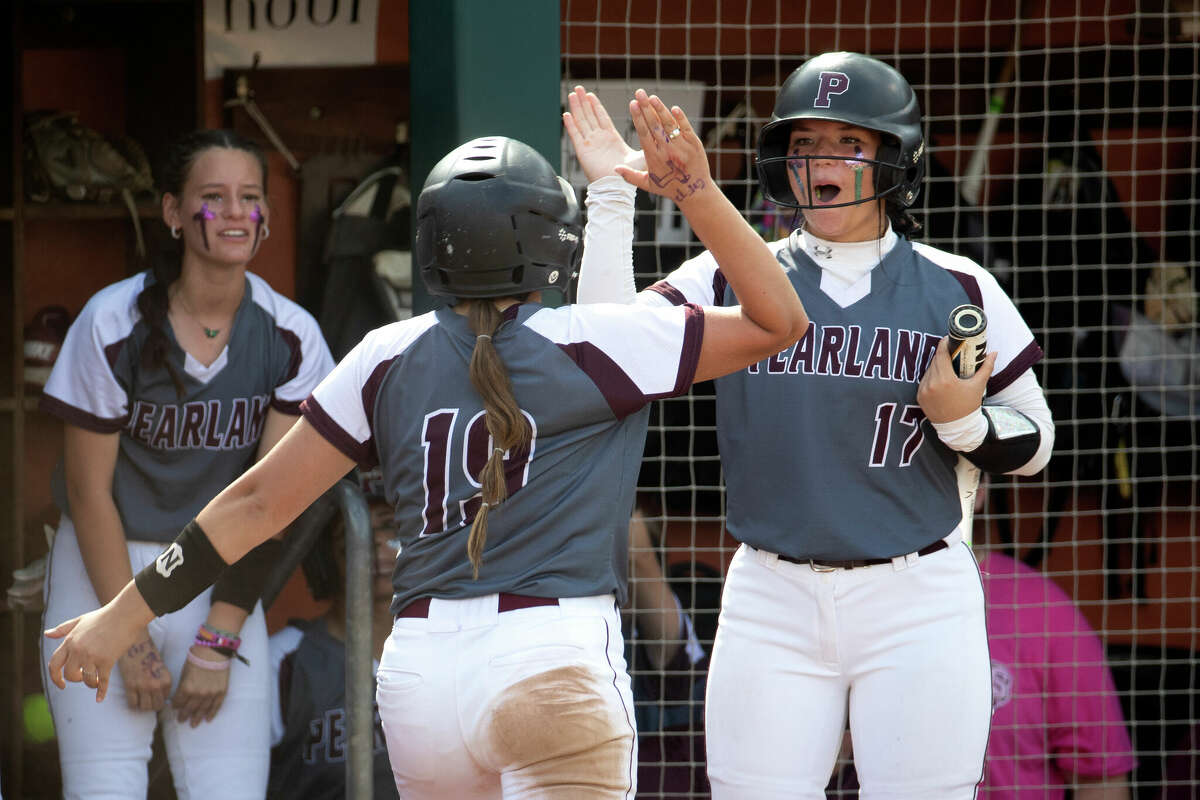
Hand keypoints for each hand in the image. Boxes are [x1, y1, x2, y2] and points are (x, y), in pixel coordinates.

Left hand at [45, 608, 153, 702]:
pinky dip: (101, 691)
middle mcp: (78, 650)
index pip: (54, 664)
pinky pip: (102, 681)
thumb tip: (46, 634)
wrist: (126, 613)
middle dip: (75, 679)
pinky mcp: (107, 661)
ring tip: (95, 682)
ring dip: (90, 684)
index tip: (61, 684)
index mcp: (70, 641)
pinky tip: (99, 699)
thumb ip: (62, 629)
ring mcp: (92, 656)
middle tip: (83, 677)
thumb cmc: (104, 616)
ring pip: (85, 679)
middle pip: (69, 674)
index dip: (55, 677)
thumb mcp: (80, 621)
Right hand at [116, 635, 172, 710]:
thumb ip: (162, 683)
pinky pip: (132, 704)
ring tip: (140, 699)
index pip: (165, 700)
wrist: (136, 644)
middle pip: (155, 707)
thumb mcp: (161, 669)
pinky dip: (133, 703)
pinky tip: (133, 696)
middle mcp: (157, 685)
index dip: (159, 699)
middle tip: (147, 700)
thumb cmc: (148, 655)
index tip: (154, 696)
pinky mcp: (130, 685)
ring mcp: (143, 686)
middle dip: (151, 706)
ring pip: (144, 708)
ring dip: (142, 706)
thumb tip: (161, 699)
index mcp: (167, 680)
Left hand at [172, 647, 230, 726]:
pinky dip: (212, 714)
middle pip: (189, 709)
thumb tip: (179, 697)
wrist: (214, 651)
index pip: (178, 703)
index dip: (176, 706)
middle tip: (181, 720)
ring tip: (193, 724)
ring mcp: (211, 694)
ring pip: (202, 710)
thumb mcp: (184, 672)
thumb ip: (182, 687)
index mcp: (186, 689)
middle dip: (184, 715)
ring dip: (197, 718)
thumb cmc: (196, 659)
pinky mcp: (221, 692)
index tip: (175, 709)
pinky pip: (216, 706)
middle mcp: (198, 694)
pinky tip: (208, 720)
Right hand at [563, 85, 644, 181]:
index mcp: (611, 139)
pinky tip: (566, 115)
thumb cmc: (629, 177)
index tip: (591, 95)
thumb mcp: (640, 158)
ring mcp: (590, 144)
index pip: (602, 117)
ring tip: (572, 94)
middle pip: (589, 116)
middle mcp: (599, 140)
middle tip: (579, 88)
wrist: (617, 189)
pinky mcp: (584, 152)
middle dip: (584, 102)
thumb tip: (657, 136)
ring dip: (577, 108)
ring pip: (582, 121)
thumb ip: (646, 146)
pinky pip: (576, 135)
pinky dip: (571, 126)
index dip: (595, 106)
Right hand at [615, 89, 710, 205]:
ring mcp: (682, 146)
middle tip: (639, 92)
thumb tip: (614, 168)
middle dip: (646, 107)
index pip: (644, 133)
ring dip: (660, 109)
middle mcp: (667, 151)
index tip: (632, 104)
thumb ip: (631, 176)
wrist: (695, 192)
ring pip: (669, 124)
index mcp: (654, 158)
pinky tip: (673, 108)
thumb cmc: (669, 188)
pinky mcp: (694, 144)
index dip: (638, 118)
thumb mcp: (648, 184)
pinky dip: (680, 118)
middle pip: (654, 125)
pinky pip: (686, 128)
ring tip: (652, 97)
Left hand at [917, 336, 996, 422]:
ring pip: (929, 370)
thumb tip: (994, 353)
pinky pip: (924, 381)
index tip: (948, 339)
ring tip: (946, 365)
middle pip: (935, 361)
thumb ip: (986, 368)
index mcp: (946, 380)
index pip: (941, 354)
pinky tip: (939, 377)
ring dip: (936, 365)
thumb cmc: (969, 405)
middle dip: (942, 354)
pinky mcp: (919, 396)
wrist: (957, 427)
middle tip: (951, 351)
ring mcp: (924, 390)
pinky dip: (931, 377)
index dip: (944, 344)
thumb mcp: (978, 386)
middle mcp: (932, 384)